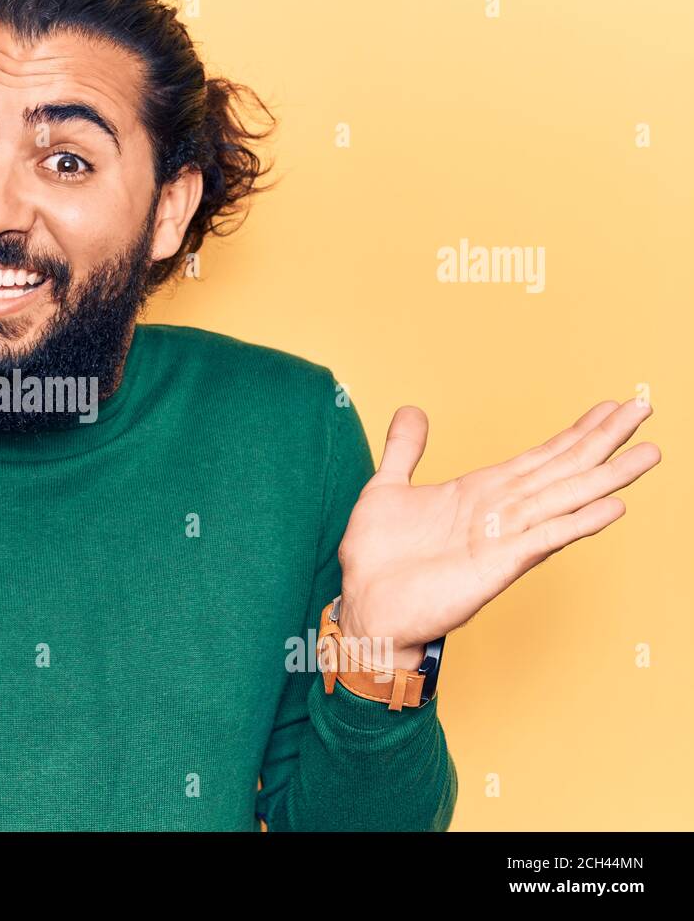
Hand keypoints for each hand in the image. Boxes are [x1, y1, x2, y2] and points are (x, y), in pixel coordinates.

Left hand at [337, 398, 659, 667]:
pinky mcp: (496, 566)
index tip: (610, 405)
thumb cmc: (377, 558)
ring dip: (605, 477)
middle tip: (644, 407)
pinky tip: (612, 506)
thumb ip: (404, 450)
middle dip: (603, 440)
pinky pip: (543, 539)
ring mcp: (502, 539)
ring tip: (647, 453)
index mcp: (479, 493)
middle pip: (562, 469)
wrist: (365, 607)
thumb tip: (412, 411)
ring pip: (563, 499)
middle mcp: (499, 513)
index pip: (538, 457)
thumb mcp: (387, 490)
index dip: (574, 432)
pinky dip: (576, 522)